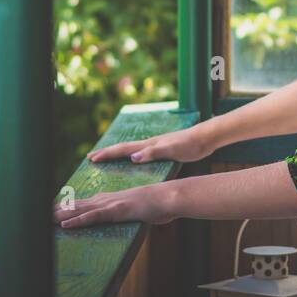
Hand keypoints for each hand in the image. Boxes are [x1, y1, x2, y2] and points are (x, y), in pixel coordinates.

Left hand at [53, 182, 177, 228]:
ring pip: (79, 210)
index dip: (64, 208)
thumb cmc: (156, 205)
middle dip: (56, 211)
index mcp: (109, 199)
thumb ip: (128, 214)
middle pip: (75, 206)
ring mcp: (109, 204)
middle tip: (35, 216)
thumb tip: (126, 217)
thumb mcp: (137, 211)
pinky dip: (78, 221)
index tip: (48, 212)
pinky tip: (65, 225)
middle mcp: (105, 199)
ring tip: (42, 220)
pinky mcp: (115, 210)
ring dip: (60, 216)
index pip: (81, 204)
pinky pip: (93, 217)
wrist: (168, 197)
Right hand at [87, 125, 214, 164]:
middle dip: (106, 152)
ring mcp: (156, 145)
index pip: (123, 149)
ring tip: (106, 157)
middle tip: (91, 157)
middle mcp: (150, 143)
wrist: (206, 137)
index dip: (107, 154)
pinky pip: (140, 153)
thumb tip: (132, 157)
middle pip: (123, 148)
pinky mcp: (163, 149)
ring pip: (131, 149)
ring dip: (117, 153)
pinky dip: (131, 155)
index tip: (91, 158)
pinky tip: (133, 160)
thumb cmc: (190, 145)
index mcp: (149, 145)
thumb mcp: (171, 151)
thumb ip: (152, 153)